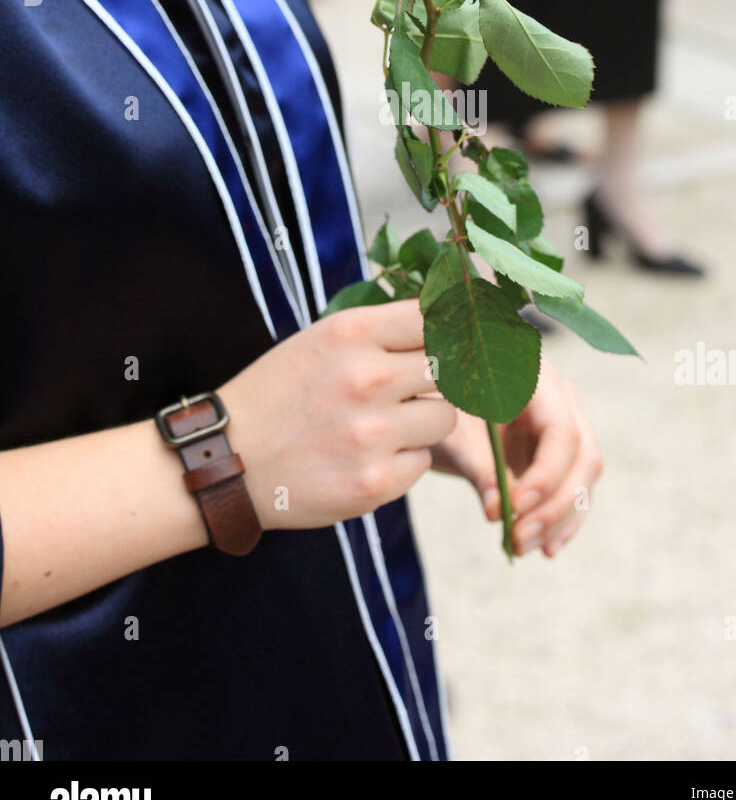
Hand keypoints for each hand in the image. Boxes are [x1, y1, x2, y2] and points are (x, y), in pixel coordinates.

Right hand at [221, 299, 454, 530]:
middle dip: (433, 380)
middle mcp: (365, 378)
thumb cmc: (277, 396)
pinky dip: (402, 462)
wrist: (223, 462)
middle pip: (448, 368)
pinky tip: (365, 458)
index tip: (439, 344)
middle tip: (406, 392)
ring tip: (380, 427)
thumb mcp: (321, 342)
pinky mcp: (375, 482)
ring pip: (445, 418)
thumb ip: (381, 333)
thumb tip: (447, 322)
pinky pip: (422, 462)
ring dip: (422, 423)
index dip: (443, 332)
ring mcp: (372, 434)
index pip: (435, 317)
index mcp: (350, 333)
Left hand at [432, 359, 601, 557]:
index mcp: (535, 378)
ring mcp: (567, 425)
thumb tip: (496, 510)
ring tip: (522, 548)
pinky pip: (576, 490)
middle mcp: (560, 399)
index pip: (561, 430)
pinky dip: (562, 521)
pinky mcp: (563, 455)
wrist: (437, 407)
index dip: (546, 474)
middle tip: (518, 539)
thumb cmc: (439, 409)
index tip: (516, 508)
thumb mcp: (450, 433)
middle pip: (583, 456)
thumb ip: (475, 464)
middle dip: (555, 505)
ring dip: (558, 519)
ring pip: (584, 478)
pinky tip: (544, 547)